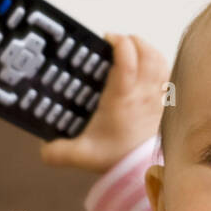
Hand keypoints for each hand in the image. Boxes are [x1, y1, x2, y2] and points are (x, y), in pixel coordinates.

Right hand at [39, 33, 170, 173]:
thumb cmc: (115, 159)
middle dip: (133, 40)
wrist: (143, 172)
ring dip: (148, 49)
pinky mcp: (165, 103)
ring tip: (134, 48)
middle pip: (148, 53)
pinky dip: (160, 64)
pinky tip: (149, 66)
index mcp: (121, 98)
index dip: (119, 43)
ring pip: (161, 61)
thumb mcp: (81, 155)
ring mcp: (156, 97)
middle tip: (118, 42)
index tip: (107, 38)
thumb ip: (58, 152)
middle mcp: (142, 93)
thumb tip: (42, 149)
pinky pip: (168, 75)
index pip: (127, 60)